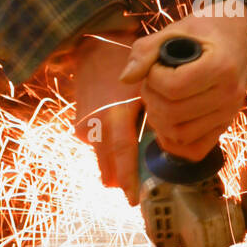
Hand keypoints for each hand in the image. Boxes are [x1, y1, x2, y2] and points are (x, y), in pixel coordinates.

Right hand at [73, 30, 140, 203]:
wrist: (94, 47)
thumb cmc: (128, 65)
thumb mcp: (146, 87)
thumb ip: (154, 115)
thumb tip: (166, 143)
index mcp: (114, 114)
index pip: (122, 155)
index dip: (128, 179)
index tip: (134, 199)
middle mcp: (95, 123)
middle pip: (108, 163)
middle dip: (121, 180)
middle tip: (135, 194)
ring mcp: (84, 125)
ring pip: (101, 157)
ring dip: (114, 167)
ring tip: (127, 179)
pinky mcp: (80, 124)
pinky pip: (95, 145)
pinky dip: (107, 152)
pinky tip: (118, 154)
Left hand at [119, 10, 246, 161]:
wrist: (239, 35)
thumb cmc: (204, 30)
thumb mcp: (174, 30)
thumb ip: (146, 51)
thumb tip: (125, 79)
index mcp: (221, 67)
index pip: (174, 87)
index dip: (153, 78)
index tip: (155, 66)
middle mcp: (229, 95)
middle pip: (173, 114)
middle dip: (151, 97)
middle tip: (152, 81)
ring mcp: (229, 114)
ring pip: (180, 135)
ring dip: (158, 119)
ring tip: (159, 98)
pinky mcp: (224, 126)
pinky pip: (194, 150)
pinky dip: (174, 141)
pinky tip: (167, 120)